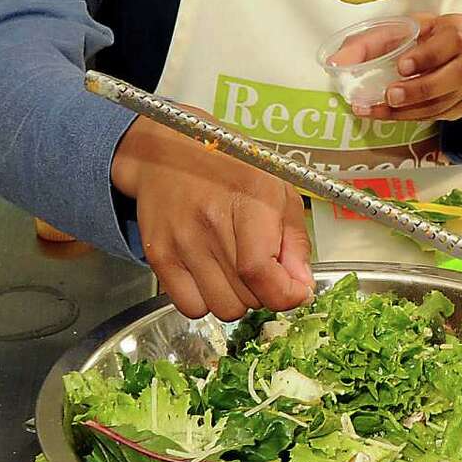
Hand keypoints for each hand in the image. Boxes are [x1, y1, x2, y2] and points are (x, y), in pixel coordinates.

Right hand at [110, 110, 314, 320]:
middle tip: (265, 269)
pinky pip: (191, 308)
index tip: (297, 292)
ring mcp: (180, 243)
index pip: (261, 271)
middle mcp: (211, 224)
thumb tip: (302, 286)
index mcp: (248, 201)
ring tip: (238, 270)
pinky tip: (213, 276)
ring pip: (222, 309)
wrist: (168, 152)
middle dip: (266, 292)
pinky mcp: (158, 257)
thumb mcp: (279, 190)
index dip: (286, 294)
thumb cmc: (230, 169)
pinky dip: (207, 301)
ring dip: (239, 299)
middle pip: (246, 296)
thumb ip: (296, 241)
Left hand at [350, 13, 461, 122]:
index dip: (428, 55)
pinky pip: (444, 115)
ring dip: (414, 108)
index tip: (401, 66)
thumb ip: (368, 43)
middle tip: (391, 96)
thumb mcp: (400, 30)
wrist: (458, 55)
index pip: (453, 40)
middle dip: (422, 88)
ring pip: (451, 100)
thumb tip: (335, 62)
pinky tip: (390, 115)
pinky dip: (414, 117)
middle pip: (458, 74)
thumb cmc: (425, 39)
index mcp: (460, 29)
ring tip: (383, 109)